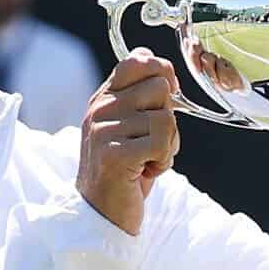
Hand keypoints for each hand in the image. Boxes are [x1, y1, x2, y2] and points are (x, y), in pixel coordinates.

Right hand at [78, 51, 183, 233]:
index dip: (163, 75)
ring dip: (167, 146)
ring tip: (146, 161)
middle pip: (161, 88)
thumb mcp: (130, 126)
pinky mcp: (114, 154)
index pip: (138, 61)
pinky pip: (161, 143)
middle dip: (168, 120)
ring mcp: (103, 130)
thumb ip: (139, 94)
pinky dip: (163, 161)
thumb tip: (149, 56)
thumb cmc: (124, 170)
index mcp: (103, 98)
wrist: (102, 213)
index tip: (166, 101)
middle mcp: (99, 109)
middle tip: (151, 145)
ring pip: (166, 118)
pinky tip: (145, 172)